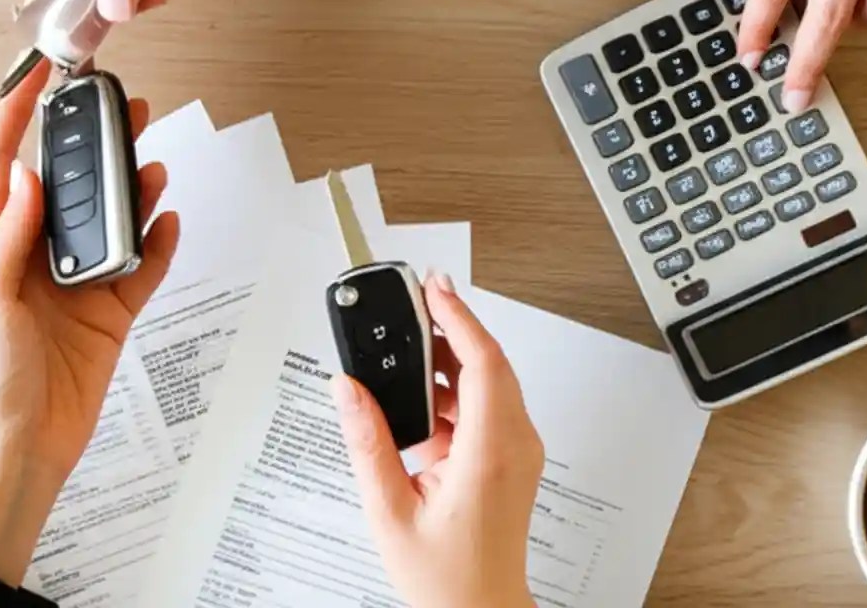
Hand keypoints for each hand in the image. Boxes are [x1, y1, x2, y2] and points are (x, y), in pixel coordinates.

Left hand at [0, 60, 178, 584]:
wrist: (26, 443)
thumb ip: (7, 236)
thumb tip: (26, 176)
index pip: (0, 164)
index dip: (15, 115)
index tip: (39, 78)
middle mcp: (36, 256)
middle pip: (69, 184)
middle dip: (93, 143)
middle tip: (123, 110)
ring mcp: (78, 282)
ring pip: (112, 220)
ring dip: (133, 190)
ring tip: (152, 163)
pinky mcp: (111, 311)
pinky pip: (144, 266)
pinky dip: (159, 243)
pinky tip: (168, 221)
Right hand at [332, 274, 544, 607]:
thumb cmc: (446, 579)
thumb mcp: (389, 510)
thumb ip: (368, 442)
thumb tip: (349, 389)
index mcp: (489, 452)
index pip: (482, 363)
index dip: (458, 317)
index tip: (434, 288)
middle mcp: (513, 446)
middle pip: (489, 364)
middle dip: (452, 328)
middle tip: (416, 303)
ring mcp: (517, 452)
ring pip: (489, 385)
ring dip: (451, 364)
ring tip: (408, 350)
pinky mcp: (510, 460)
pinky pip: (486, 409)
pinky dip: (454, 394)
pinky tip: (420, 399)